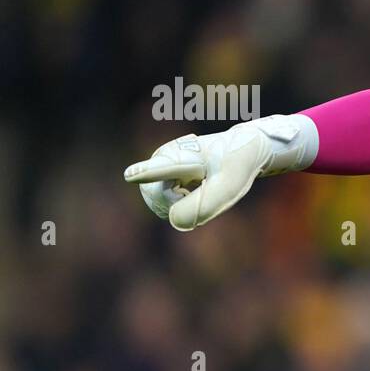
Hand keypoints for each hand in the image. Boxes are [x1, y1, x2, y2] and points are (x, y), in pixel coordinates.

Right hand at [123, 114, 316, 230]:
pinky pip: (160, 202)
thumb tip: (173, 219)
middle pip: (155, 197)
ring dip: (177, 203)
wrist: (237, 150)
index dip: (145, 173)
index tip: (130, 176)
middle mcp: (162, 158)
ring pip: (156, 201)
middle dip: (176, 203)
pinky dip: (177, 203)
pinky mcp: (158, 174)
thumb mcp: (229, 187)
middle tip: (198, 189)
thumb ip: (203, 204)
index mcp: (183, 156)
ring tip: (196, 186)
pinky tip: (190, 189)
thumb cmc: (235, 166)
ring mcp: (157, 165)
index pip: (162, 168)